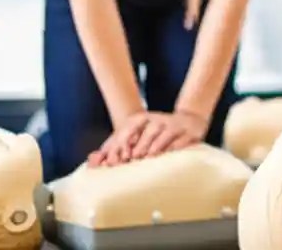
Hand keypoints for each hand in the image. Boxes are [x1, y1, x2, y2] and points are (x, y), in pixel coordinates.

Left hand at [87, 110, 207, 167]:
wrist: (189, 120)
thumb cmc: (154, 134)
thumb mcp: (134, 135)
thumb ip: (113, 148)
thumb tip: (92, 161)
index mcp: (142, 119)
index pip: (130, 128)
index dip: (122, 142)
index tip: (117, 158)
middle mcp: (158, 120)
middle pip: (147, 130)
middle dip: (139, 144)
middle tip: (131, 159)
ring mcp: (174, 126)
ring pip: (164, 134)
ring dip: (155, 145)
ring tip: (147, 157)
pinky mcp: (188, 133)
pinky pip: (181, 140)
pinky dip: (174, 148)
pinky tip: (168, 155)